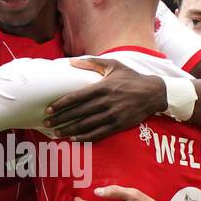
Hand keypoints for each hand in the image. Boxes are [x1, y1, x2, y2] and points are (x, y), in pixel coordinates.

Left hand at [43, 59, 165, 140]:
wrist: (153, 93)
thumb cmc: (131, 78)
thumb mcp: (113, 65)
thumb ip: (92, 62)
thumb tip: (71, 61)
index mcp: (102, 87)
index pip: (77, 97)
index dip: (61, 104)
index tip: (49, 109)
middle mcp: (105, 102)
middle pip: (78, 113)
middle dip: (61, 119)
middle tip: (47, 124)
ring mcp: (112, 115)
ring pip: (86, 125)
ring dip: (69, 130)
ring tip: (56, 134)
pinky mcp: (118, 125)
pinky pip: (98, 133)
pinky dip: (85, 137)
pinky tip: (74, 139)